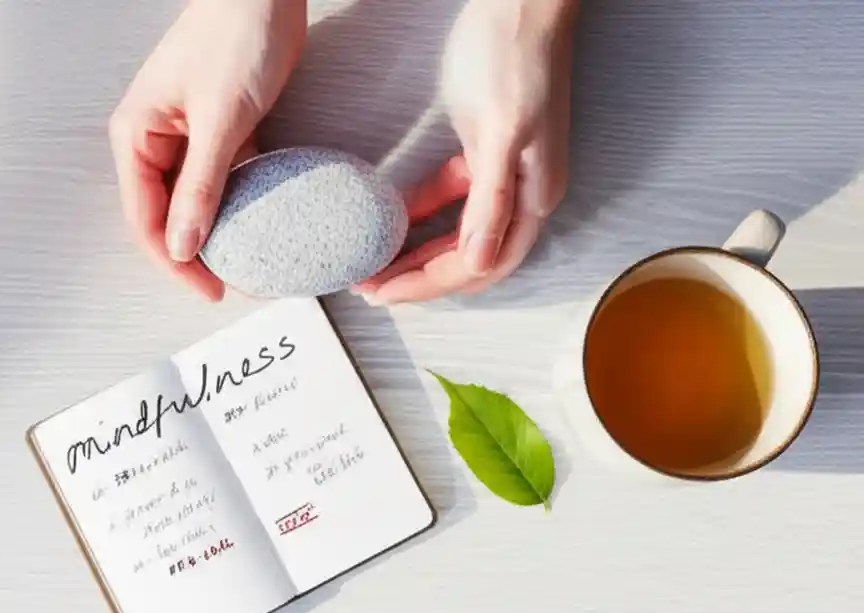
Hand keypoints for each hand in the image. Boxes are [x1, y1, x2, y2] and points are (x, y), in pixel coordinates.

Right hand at [108, 0, 306, 301]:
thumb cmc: (236, 34)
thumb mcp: (220, 118)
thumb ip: (201, 186)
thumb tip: (184, 247)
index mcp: (135, 134)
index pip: (145, 218)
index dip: (174, 262)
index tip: (208, 289)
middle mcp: (152, 138)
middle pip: (165, 216)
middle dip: (193, 254)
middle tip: (229, 283)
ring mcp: (184, 135)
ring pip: (192, 201)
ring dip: (215, 232)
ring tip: (245, 261)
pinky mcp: (217, 129)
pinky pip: (219, 180)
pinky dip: (237, 203)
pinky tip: (258, 222)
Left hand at [355, 0, 576, 304]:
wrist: (523, 0)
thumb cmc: (516, 55)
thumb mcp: (500, 132)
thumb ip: (491, 202)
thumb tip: (479, 261)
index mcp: (533, 197)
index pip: (475, 266)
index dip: (426, 285)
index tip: (382, 292)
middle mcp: (524, 194)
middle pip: (466, 259)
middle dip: (418, 277)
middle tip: (370, 286)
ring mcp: (507, 174)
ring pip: (457, 232)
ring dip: (417, 249)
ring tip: (376, 259)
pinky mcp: (488, 151)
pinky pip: (452, 197)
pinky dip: (422, 210)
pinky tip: (393, 215)